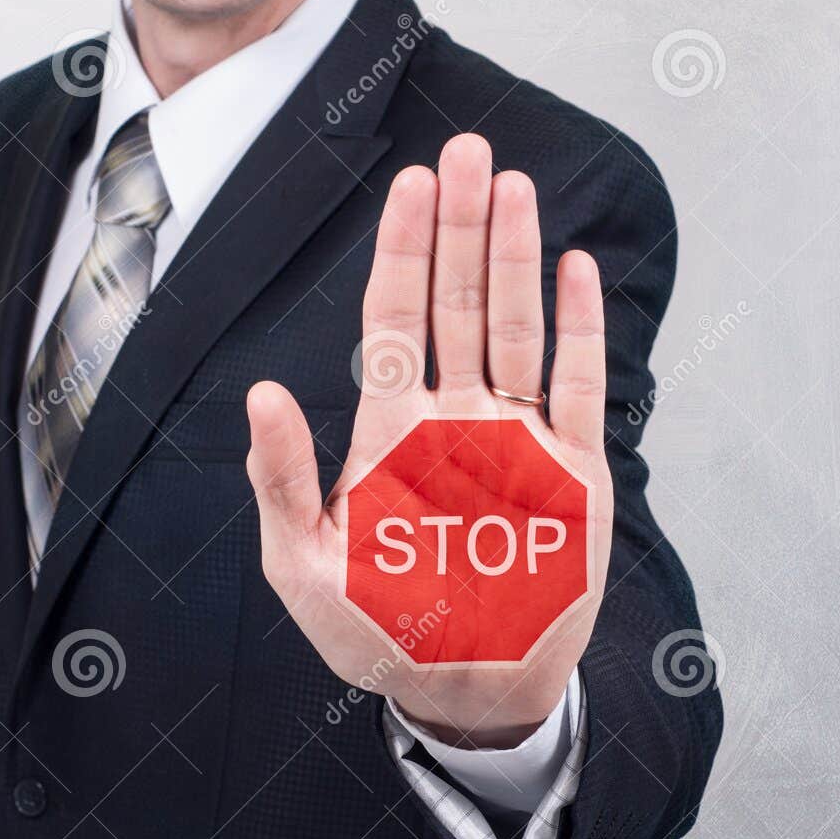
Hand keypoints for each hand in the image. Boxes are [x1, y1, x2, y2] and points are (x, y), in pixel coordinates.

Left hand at [244, 134, 613, 749]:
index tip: (411, 184)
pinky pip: (578, 386)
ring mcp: (516, 440)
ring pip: (515, 328)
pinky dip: (578, 329)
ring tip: (515, 187)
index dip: (401, 250)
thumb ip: (286, 482)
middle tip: (467, 151)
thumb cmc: (375, 632)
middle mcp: (454, 419)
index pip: (394, 318)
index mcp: (391, 431)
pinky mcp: (570, 472)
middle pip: (455, 302)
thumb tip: (261, 395)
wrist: (463, 688)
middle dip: (460, 227)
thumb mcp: (306, 567)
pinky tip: (573, 271)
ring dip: (516, 259)